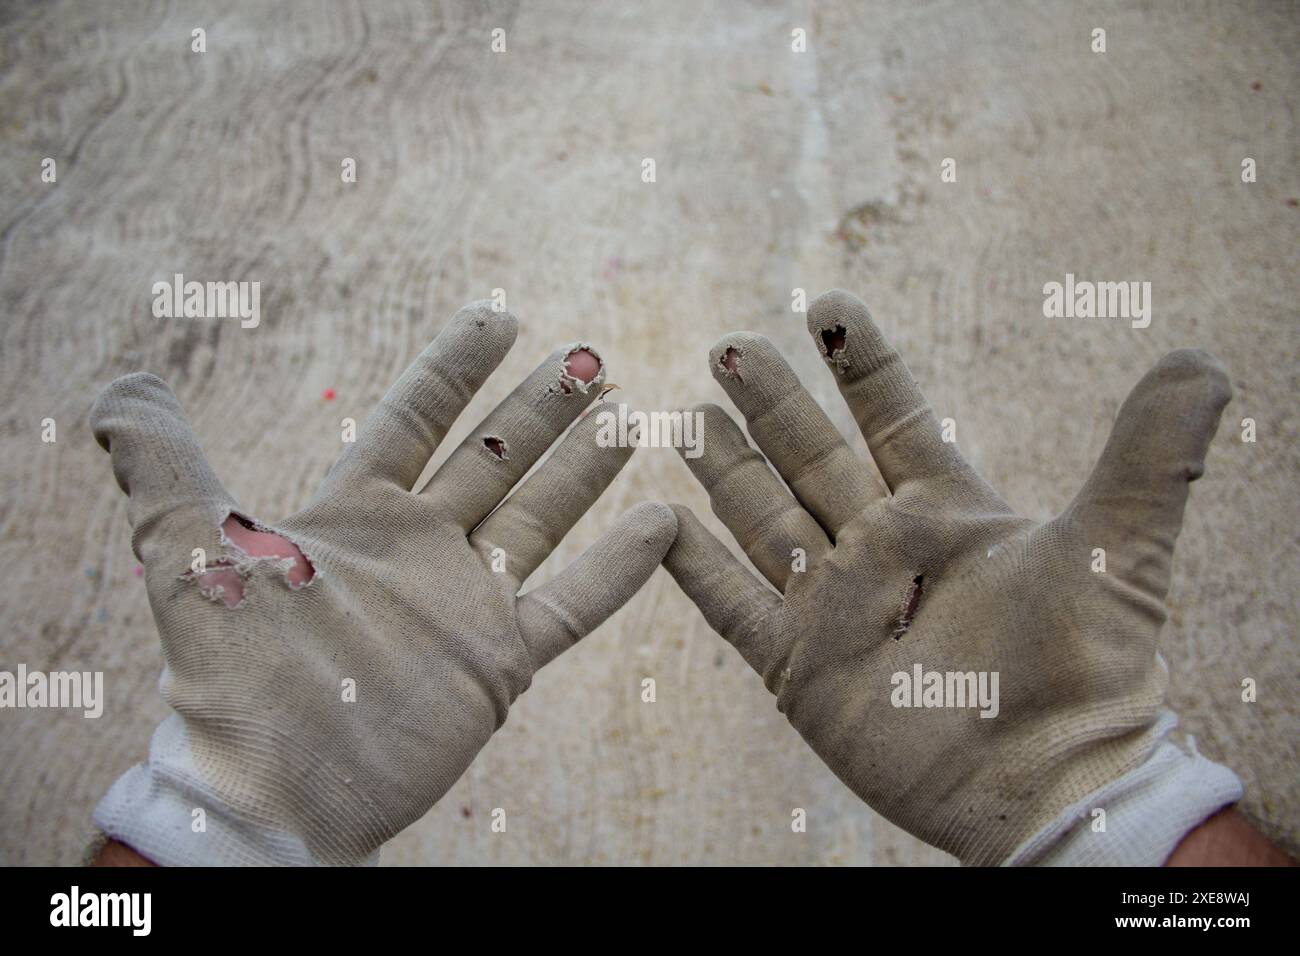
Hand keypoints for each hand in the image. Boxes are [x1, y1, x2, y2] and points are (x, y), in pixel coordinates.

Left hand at [92, 302, 674, 865]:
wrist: (270, 786)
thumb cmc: (226, 672)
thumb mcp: (188, 551)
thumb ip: (164, 465)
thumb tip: (118, 385)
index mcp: (355, 514)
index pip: (416, 418)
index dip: (456, 365)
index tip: (501, 315)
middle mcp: (418, 549)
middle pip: (492, 458)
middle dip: (539, 408)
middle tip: (588, 358)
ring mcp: (463, 602)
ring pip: (539, 517)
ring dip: (585, 468)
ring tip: (629, 413)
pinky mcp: (498, 659)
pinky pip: (572, 603)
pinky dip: (620, 567)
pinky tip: (663, 521)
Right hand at [665, 289, 1236, 864]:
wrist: (1049, 775)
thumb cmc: (1088, 666)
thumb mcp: (1121, 546)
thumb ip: (1151, 455)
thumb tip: (1205, 362)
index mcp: (947, 511)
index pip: (893, 416)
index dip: (862, 363)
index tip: (829, 305)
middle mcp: (883, 551)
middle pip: (813, 458)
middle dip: (774, 403)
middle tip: (732, 345)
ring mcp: (836, 607)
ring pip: (764, 518)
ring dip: (725, 467)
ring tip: (685, 413)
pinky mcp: (800, 665)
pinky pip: (732, 606)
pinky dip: (692, 568)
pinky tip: (657, 525)